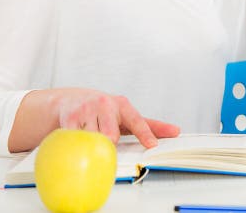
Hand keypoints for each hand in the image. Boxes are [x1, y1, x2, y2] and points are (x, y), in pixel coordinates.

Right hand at [55, 89, 179, 147]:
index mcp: (122, 104)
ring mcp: (86, 109)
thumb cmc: (104, 111)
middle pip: (112, 136)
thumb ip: (150, 125)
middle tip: (105, 139)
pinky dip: (77, 144)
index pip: (137, 121)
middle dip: (109, 143)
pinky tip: (77, 137)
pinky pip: (75, 140)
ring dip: (92, 143)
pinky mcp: (69, 117)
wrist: (70, 100)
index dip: (145, 134)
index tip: (152, 145)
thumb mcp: (126, 115)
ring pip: (93, 140)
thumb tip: (176, 131)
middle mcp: (105, 104)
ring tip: (89, 135)